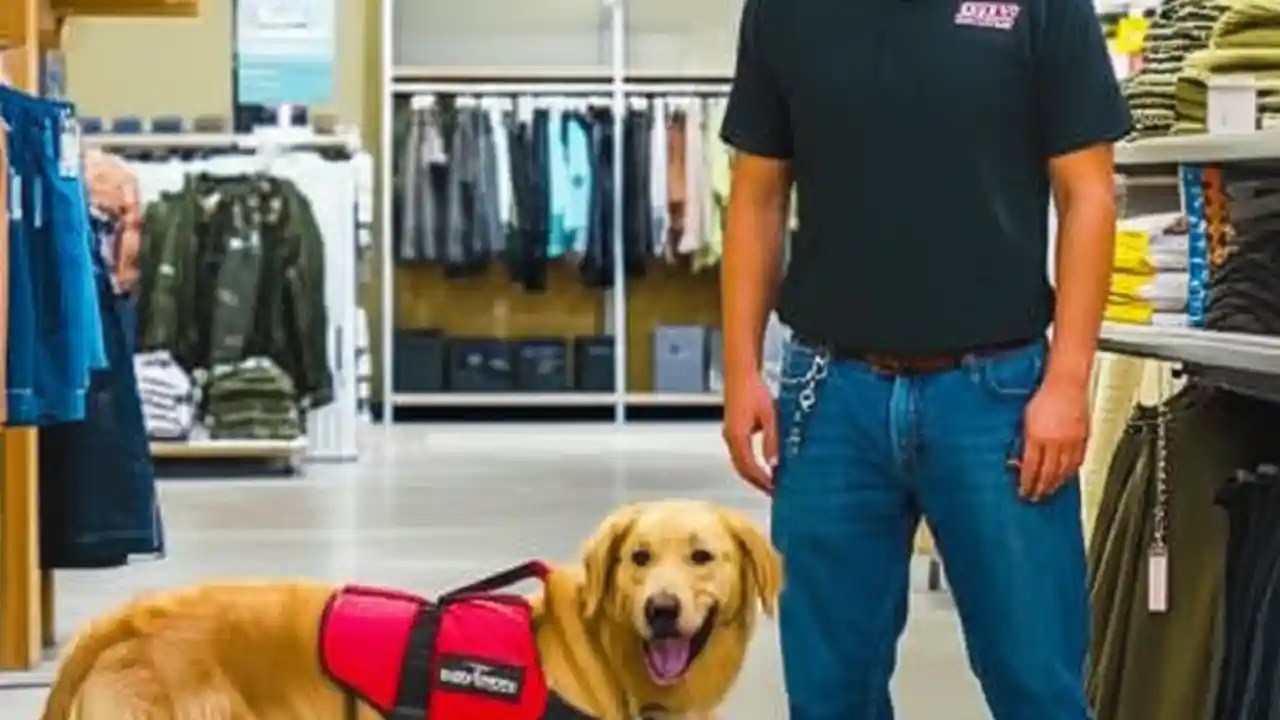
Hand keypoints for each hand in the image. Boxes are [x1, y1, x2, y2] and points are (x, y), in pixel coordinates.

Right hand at [722, 374, 777, 493]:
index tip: (775, 489)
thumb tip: (775, 464)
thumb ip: (772, 441)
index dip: (762, 481)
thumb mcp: (770, 416)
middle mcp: (730, 438)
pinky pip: (739, 454)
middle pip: (742, 469)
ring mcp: (729, 435)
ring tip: (769, 482)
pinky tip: (761, 465)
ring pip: (739, 463)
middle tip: (773, 491)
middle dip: (757, 482)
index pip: (749, 467)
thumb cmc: (754, 391)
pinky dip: (749, 464)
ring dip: (753, 474)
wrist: (741, 375)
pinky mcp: (731, 431)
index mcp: (737, 437)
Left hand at [1019, 374, 1089, 500]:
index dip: (1027, 483)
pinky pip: (1077, 461)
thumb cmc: (1043, 396)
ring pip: (1064, 470)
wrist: (1066, 383)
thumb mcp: (1025, 419)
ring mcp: (1071, 441)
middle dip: (1041, 488)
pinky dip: (1070, 472)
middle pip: (1049, 473)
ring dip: (1056, 483)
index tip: (1024, 491)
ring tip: (1050, 491)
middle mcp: (1055, 441)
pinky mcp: (1082, 438)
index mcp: (1037, 436)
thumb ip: (1024, 441)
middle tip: (1036, 497)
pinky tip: (1066, 476)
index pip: (1031, 468)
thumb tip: (1020, 459)